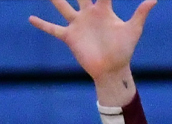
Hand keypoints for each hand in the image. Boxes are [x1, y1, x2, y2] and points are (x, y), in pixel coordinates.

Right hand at [29, 0, 156, 84]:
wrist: (112, 69)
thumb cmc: (124, 49)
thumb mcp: (133, 29)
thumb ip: (140, 13)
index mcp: (104, 9)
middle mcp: (89, 14)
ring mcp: (78, 24)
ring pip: (63, 7)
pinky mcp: (69, 37)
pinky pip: (53, 29)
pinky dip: (42, 25)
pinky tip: (31, 18)